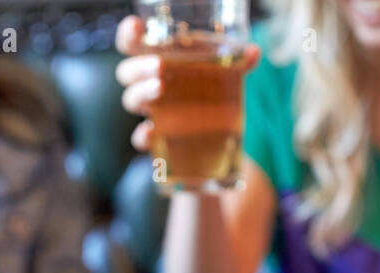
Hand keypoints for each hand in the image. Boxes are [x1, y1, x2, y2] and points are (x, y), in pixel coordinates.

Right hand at [115, 14, 259, 153]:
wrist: (213, 140)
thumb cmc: (208, 94)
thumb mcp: (222, 76)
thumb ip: (237, 64)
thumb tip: (252, 52)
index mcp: (159, 61)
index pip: (132, 45)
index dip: (129, 35)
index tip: (136, 26)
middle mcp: (149, 85)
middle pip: (127, 72)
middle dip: (139, 67)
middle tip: (159, 65)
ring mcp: (151, 112)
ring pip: (131, 100)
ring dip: (142, 92)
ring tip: (160, 88)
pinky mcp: (156, 139)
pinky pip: (139, 138)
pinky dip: (142, 135)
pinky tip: (151, 132)